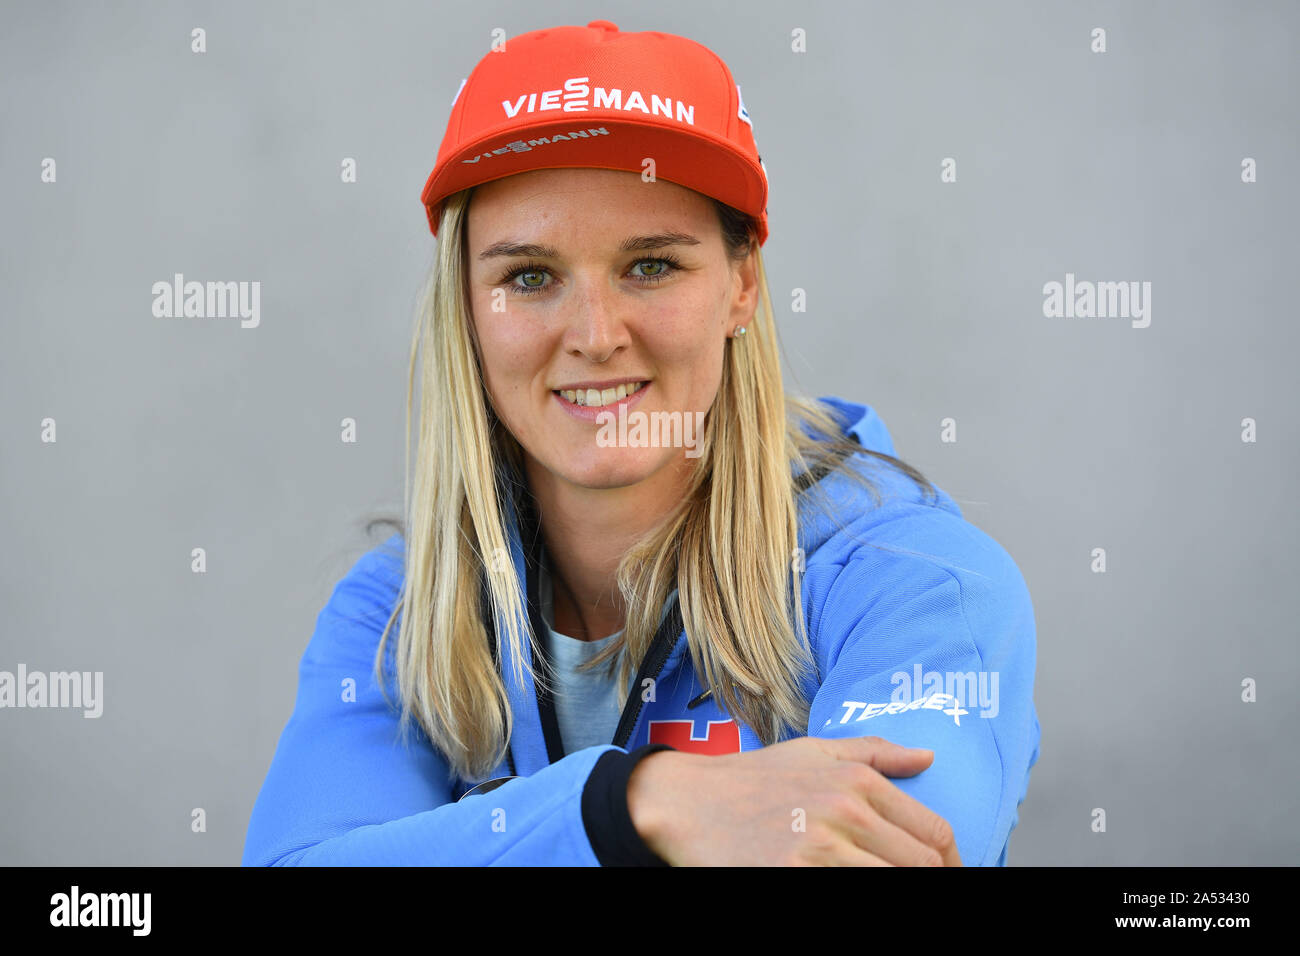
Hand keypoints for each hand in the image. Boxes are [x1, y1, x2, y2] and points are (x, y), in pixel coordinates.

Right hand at [626, 735, 961, 865]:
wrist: (685, 802)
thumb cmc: (750, 779)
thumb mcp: (813, 751)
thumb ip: (874, 752)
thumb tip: (928, 758)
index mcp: (856, 781)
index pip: (934, 833)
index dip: (953, 863)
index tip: (950, 874)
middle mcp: (845, 811)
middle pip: (921, 866)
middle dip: (934, 881)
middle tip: (933, 890)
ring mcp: (819, 848)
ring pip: (891, 883)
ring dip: (901, 890)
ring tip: (885, 887)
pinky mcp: (792, 875)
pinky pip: (847, 896)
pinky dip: (858, 901)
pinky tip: (849, 889)